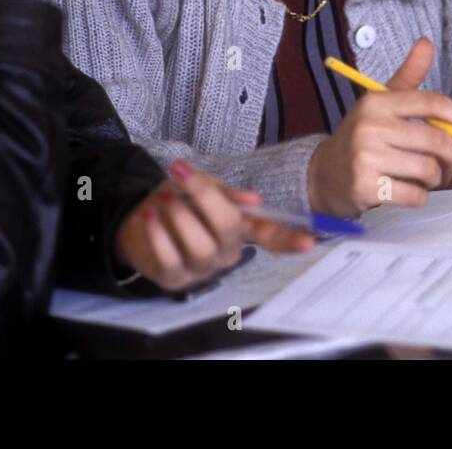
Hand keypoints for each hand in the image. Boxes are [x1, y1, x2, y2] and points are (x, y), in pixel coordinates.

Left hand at [114, 160, 313, 291]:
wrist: (141, 221)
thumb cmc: (179, 202)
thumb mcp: (202, 187)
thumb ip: (223, 192)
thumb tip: (253, 200)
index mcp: (240, 229)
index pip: (270, 235)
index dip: (289, 239)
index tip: (310, 242)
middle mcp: (227, 253)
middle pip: (228, 228)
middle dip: (204, 196)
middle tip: (181, 172)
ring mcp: (202, 269)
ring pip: (199, 245)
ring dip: (177, 214)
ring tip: (164, 196)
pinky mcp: (175, 280)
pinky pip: (170, 257)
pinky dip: (158, 232)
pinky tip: (150, 214)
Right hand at [306, 38, 451, 215]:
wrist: (323, 175)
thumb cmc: (362, 137)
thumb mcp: (381, 104)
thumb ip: (408, 77)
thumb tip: (426, 42)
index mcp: (377, 102)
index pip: (432, 103)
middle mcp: (370, 126)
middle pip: (436, 140)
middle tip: (451, 162)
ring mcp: (365, 157)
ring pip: (428, 170)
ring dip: (436, 178)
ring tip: (427, 177)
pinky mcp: (365, 187)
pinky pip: (415, 195)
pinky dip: (420, 196)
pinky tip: (410, 191)